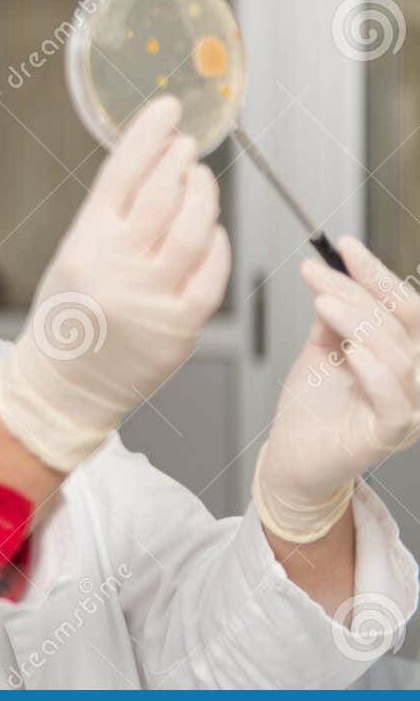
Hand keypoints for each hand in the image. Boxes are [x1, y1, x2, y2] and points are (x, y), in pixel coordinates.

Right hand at [0, 95, 230, 471]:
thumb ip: (111, 218)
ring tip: (201, 181)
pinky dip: (216, 244)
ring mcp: (151, 297)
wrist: (65, 383)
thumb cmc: (69, 316)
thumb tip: (156, 168)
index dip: (147, 134)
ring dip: (203, 195)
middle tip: (187, 146)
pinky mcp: (181, 326)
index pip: (121, 173)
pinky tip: (209, 231)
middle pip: (161, 194)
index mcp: (84, 244)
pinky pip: (212, 272)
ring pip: (193, 228)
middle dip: (180, 160)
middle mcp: (117, 267)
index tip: (168, 107)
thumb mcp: (74, 256)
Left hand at [253, 237, 419, 541]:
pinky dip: (375, 373)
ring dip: (359, 322)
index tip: (343, 246)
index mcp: (406, 354)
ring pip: (398, 355)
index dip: (377, 273)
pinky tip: (350, 352)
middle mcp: (416, 379)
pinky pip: (396, 403)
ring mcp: (410, 409)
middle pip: (406, 323)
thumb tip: (333, 274)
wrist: (292, 454)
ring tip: (323, 302)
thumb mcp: (322, 347)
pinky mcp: (390, 436)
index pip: (405, 306)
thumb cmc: (313, 404)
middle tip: (319, 271)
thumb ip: (334, 315)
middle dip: (363, 289)